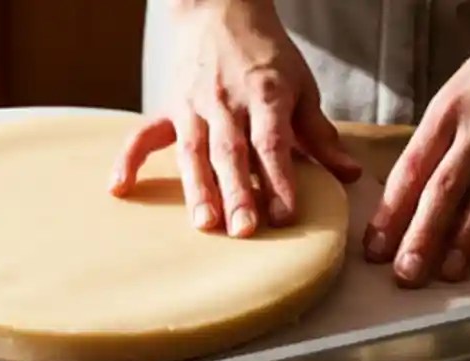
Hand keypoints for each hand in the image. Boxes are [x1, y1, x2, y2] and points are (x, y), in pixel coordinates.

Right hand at [110, 0, 360, 237]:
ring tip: (203, 224)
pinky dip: (129, 160)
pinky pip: (143, 136)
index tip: (285, 214)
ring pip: (193, 152)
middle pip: (231, 153)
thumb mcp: (301, 87)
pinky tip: (119, 189)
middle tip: (243, 230)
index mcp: (265, 96)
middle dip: (236, 192)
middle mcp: (226, 103)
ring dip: (197, 188)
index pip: (272, 143)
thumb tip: (350, 175)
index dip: (279, 179)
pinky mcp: (168, 109)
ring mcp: (192, 107)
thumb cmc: (266, 56)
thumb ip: (320, 134)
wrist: (220, 11)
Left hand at [364, 0, 469, 286]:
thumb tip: (411, 188)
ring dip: (467, 238)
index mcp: (448, 110)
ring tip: (451, 272)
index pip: (410, 169)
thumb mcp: (460, 90)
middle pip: (444, 189)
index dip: (391, 213)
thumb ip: (438, 137)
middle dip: (421, 236)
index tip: (376, 248)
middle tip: (406, 273)